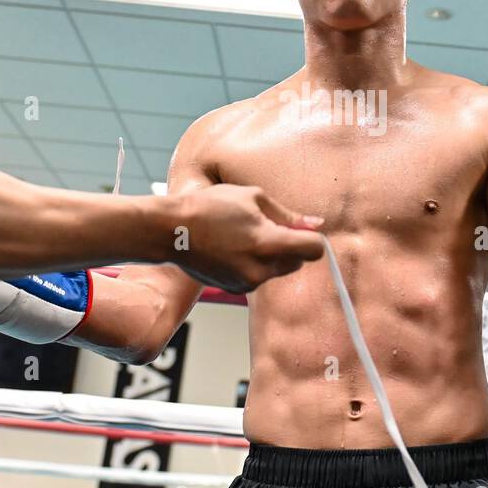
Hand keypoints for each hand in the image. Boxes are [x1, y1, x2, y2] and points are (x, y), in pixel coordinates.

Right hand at [171, 185, 324, 293]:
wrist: (172, 230)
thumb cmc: (209, 207)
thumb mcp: (253, 198)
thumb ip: (288, 215)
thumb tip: (316, 224)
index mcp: (269, 244)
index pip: (314, 250)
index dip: (311, 237)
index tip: (300, 228)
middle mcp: (260, 269)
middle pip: (298, 262)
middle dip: (290, 245)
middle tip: (265, 226)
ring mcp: (247, 282)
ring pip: (278, 270)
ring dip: (271, 255)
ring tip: (244, 235)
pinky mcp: (235, 289)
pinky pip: (258, 276)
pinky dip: (254, 264)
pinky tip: (233, 248)